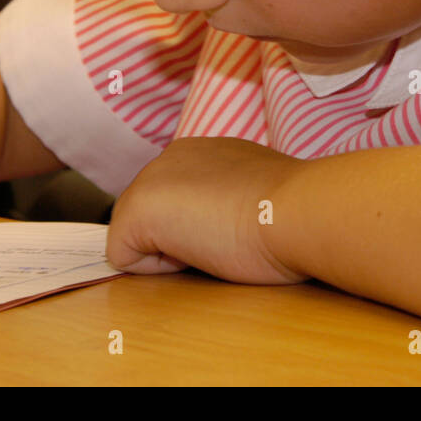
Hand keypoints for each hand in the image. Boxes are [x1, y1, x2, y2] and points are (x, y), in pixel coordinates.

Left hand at [107, 137, 307, 283]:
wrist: (295, 209)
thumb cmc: (289, 211)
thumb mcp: (255, 196)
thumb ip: (227, 199)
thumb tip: (223, 222)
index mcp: (200, 153)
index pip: (177, 203)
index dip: (200, 228)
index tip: (233, 226)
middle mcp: (169, 158)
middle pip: (151, 219)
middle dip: (179, 239)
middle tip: (225, 237)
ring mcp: (148, 180)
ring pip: (137, 237)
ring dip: (170, 251)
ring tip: (215, 242)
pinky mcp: (136, 209)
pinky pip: (125, 257)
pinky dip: (157, 268)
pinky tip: (197, 251)